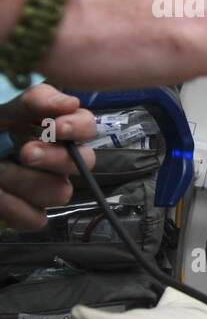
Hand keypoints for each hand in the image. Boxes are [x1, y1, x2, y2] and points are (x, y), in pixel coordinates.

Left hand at [0, 84, 96, 229]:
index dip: (78, 127)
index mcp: (53, 129)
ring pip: (60, 192)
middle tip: (26, 152)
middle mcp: (56, 158)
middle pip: (84, 162)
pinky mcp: (28, 213)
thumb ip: (35, 100)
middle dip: (55, 157)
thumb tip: (70, 103)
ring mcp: (45, 187)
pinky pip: (36, 218)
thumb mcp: (4, 105)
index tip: (56, 126)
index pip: (86, 126)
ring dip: (26, 181)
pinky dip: (14, 206)